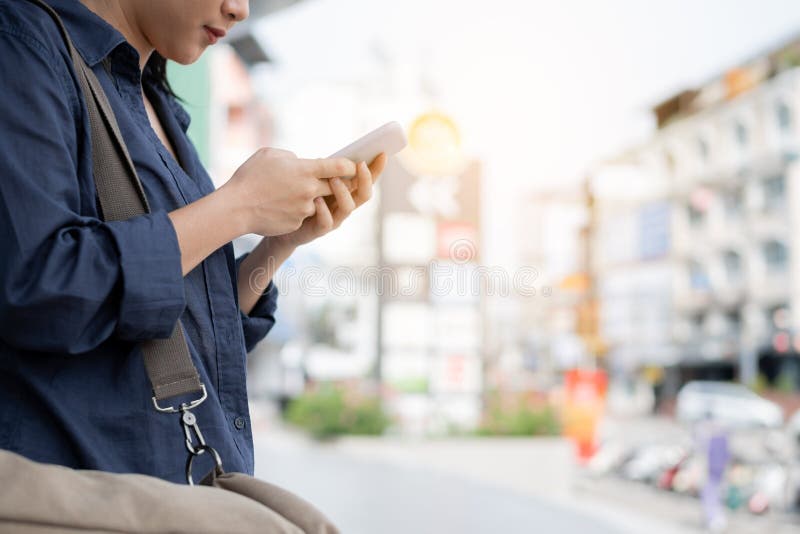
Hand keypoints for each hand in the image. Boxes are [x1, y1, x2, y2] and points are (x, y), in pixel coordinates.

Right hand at [223, 148, 356, 235]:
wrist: (236, 208)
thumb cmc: (250, 177)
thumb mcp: (270, 155)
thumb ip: (292, 157)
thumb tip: (301, 162)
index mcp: (306, 170)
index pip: (340, 166)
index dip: (350, 166)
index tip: (353, 165)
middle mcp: (310, 190)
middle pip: (335, 187)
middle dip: (336, 183)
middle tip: (333, 180)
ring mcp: (305, 209)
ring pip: (316, 202)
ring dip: (308, 198)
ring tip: (284, 193)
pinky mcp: (298, 224)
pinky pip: (302, 215)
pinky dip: (294, 211)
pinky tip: (277, 206)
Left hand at [274, 152, 387, 248]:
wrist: (285, 228)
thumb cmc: (301, 200)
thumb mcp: (314, 182)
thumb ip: (324, 172)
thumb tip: (329, 158)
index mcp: (346, 193)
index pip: (366, 181)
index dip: (376, 169)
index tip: (383, 154)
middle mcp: (344, 206)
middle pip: (364, 195)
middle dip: (365, 179)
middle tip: (360, 165)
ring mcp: (334, 219)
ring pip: (348, 208)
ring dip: (343, 192)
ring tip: (333, 179)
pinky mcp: (319, 230)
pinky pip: (326, 222)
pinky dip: (323, 211)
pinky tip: (317, 200)